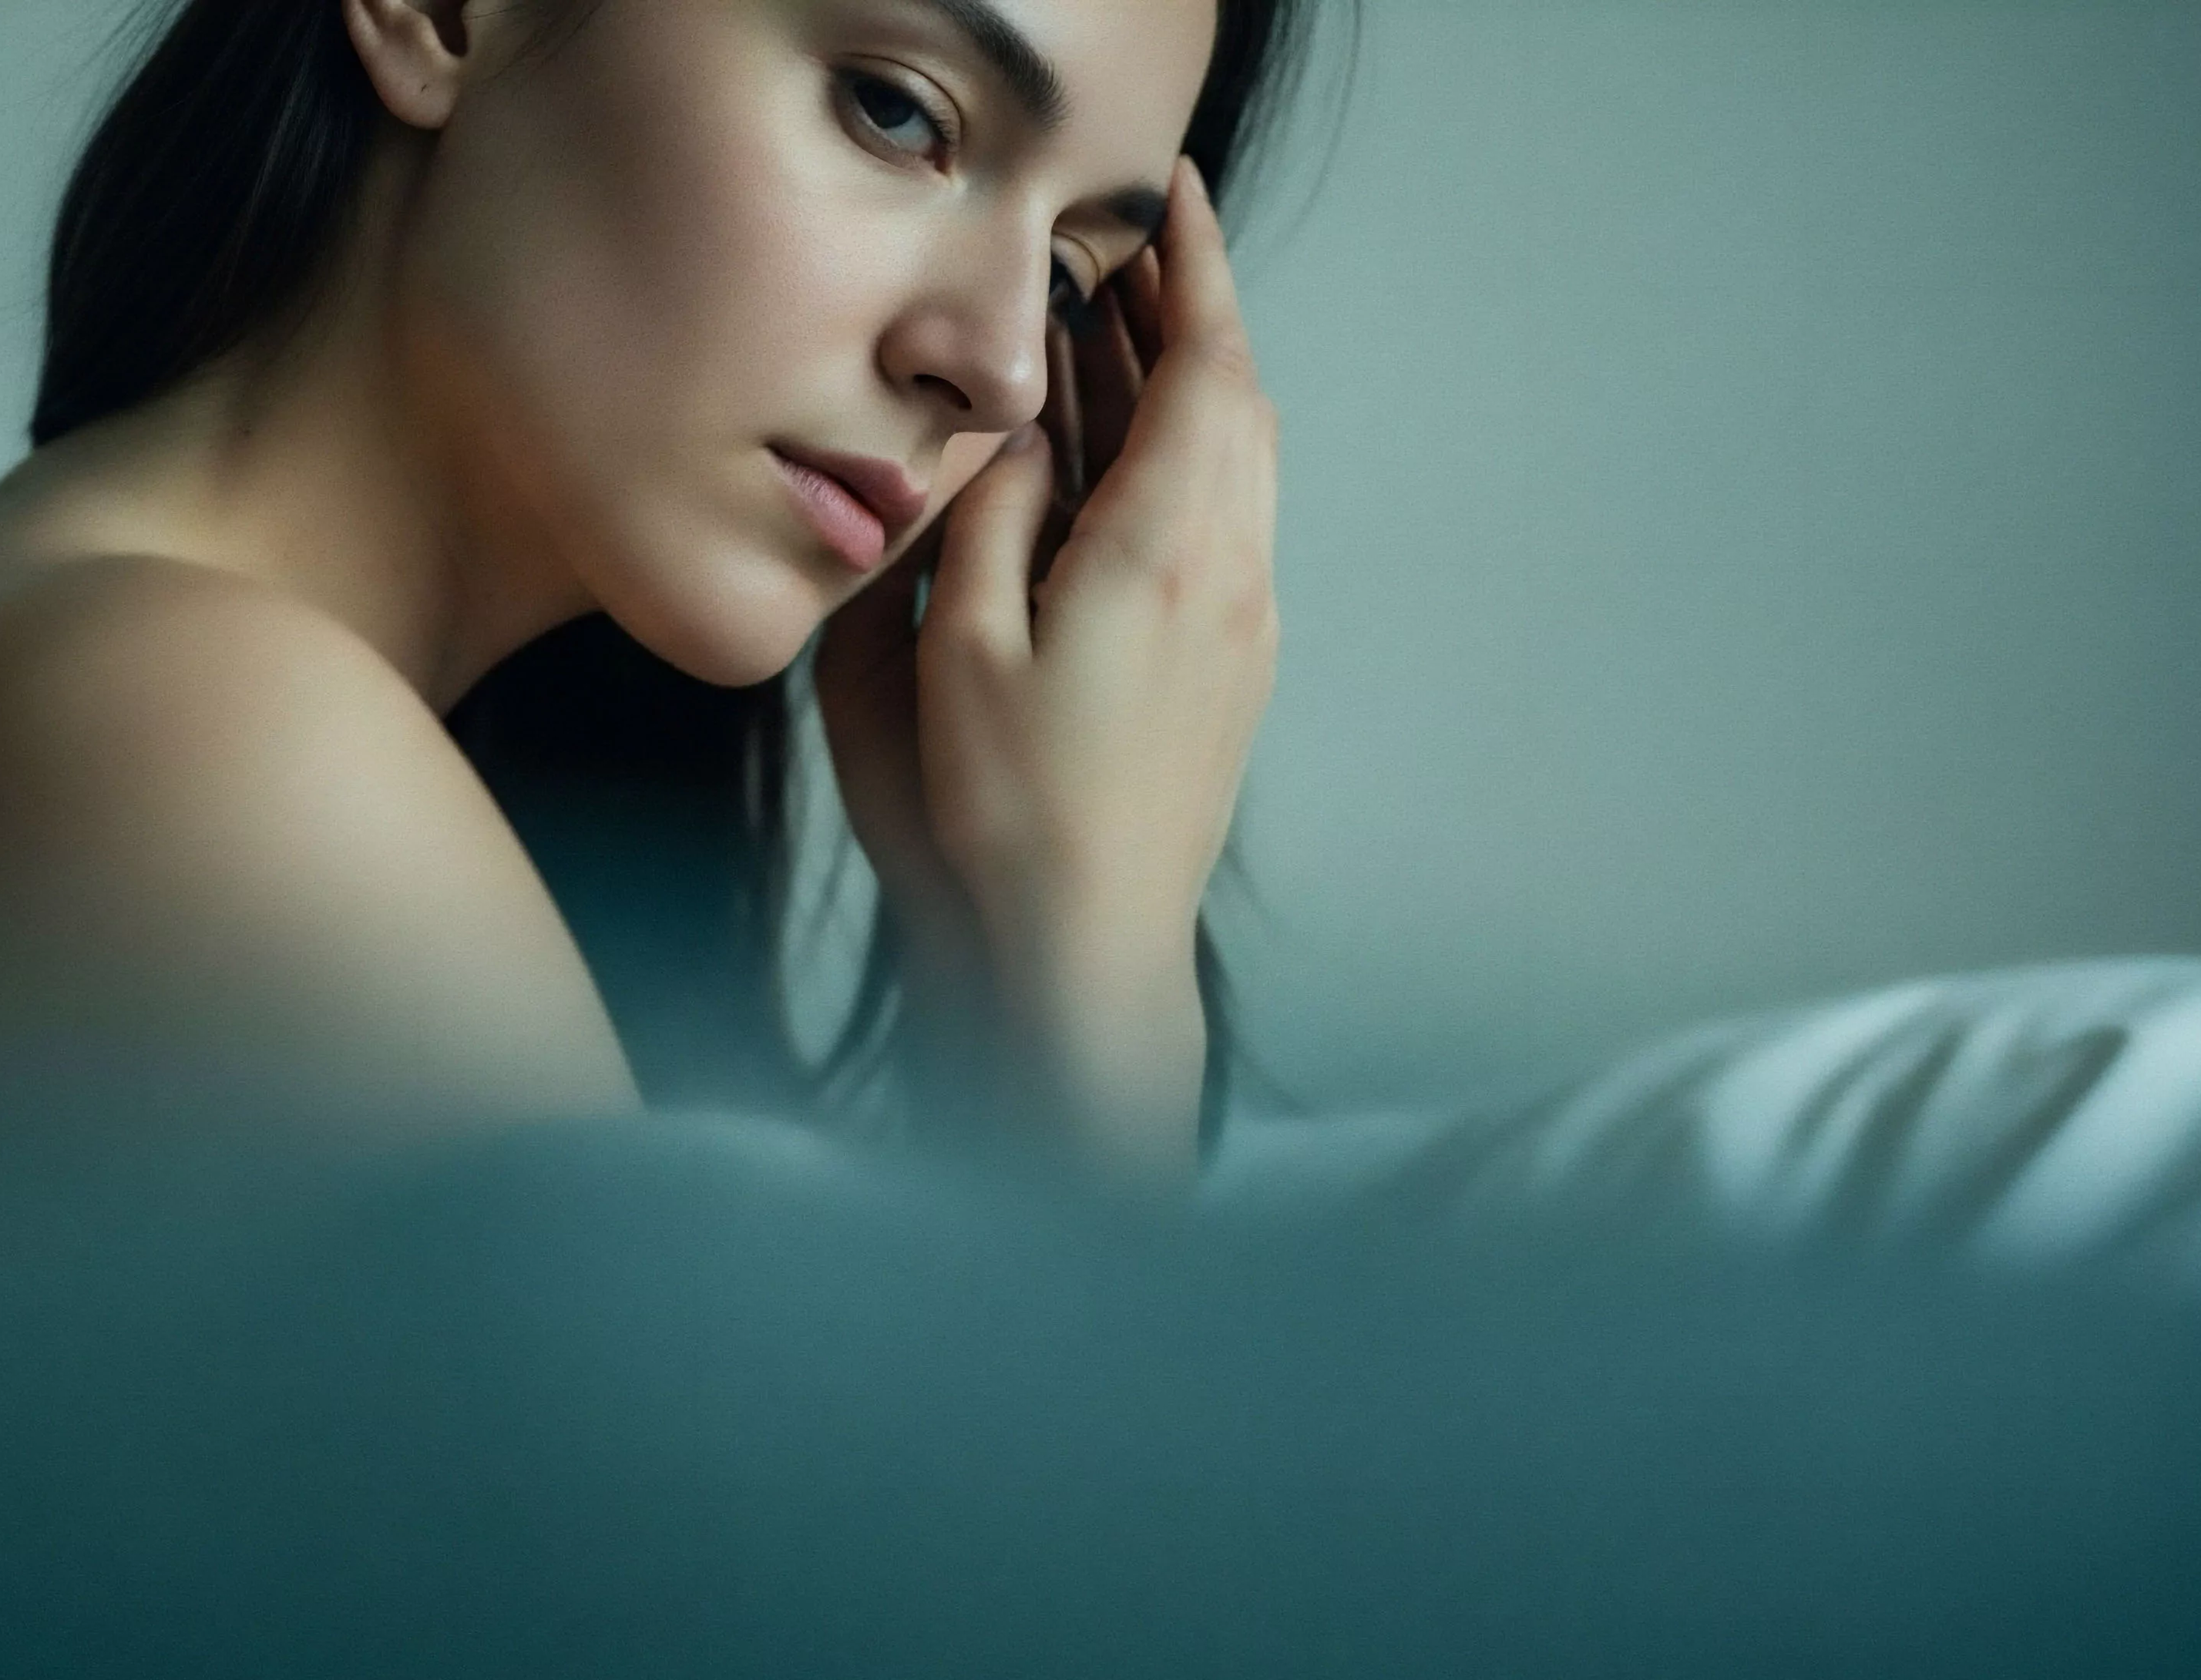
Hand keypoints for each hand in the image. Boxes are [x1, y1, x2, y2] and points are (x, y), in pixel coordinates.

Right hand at [813, 154, 1277, 1180]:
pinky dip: (1188, 463)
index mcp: (1167, 555)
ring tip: (1117, 346)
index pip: (1209, 371)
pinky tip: (1125, 471)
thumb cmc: (1004, 819)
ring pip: (1243, 467)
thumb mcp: (955, 650)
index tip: (1176, 202)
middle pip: (1241, 406)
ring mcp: (1245, 629)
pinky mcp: (1235, 675)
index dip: (1197, 273)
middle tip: (1129, 258)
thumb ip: (992, 520)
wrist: (1084, 955)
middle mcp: (1232, 578)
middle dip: (1191, 317)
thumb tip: (1016, 432)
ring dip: (1190, 391)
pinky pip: (1229, 527)